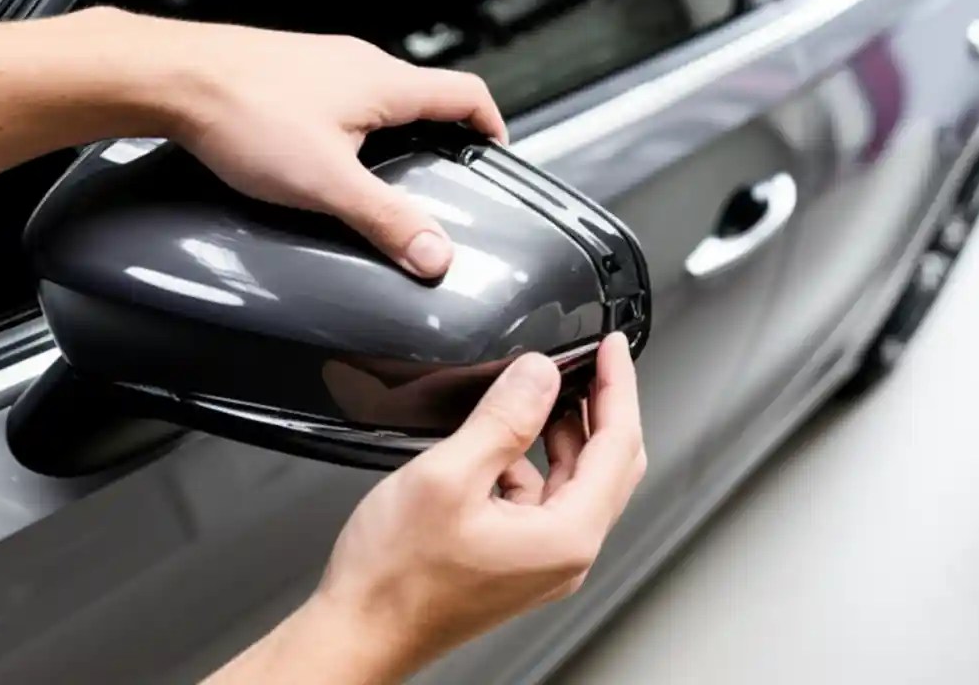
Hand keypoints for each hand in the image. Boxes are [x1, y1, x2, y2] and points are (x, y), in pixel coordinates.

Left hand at [160, 19, 507, 277]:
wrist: (172, 78)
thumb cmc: (243, 113)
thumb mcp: (327, 182)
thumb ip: (386, 219)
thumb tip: (436, 253)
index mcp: (385, 82)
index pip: (466, 93)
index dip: (491, 126)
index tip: (495, 156)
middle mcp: (358, 64)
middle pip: (422, 98)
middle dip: (438, 141)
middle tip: (437, 183)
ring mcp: (321, 65)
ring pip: (376, 100)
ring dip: (390, 138)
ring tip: (380, 183)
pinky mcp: (287, 75)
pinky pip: (336, 102)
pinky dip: (347, 133)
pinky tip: (320, 164)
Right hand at [206, 334, 645, 684]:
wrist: (360, 631)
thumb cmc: (395, 576)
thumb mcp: (448, 475)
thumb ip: (501, 419)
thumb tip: (538, 375)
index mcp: (565, 536)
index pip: (617, 444)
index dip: (618, 386)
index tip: (612, 347)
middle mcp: (564, 555)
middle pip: (608, 465)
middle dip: (599, 408)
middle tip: (589, 362)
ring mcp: (540, 563)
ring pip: (573, 483)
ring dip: (562, 434)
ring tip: (537, 393)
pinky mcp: (514, 564)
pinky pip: (541, 502)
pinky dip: (530, 464)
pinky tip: (496, 445)